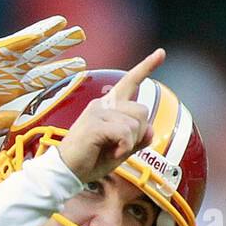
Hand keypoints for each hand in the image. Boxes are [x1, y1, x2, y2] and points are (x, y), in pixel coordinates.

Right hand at [0, 16, 85, 140]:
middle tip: (82, 37)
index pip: (38, 80)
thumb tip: (32, 119)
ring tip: (67, 25)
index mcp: (5, 91)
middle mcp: (3, 75)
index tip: (81, 68)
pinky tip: (40, 31)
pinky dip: (22, 39)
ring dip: (46, 37)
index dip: (58, 73)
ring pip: (26, 48)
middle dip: (59, 49)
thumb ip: (10, 119)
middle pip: (37, 59)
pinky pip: (5, 47)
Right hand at [57, 48, 163, 183]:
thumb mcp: (119, 150)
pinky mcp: (94, 124)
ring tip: (112, 151)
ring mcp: (97, 112)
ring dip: (130, 143)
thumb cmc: (89, 161)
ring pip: (135, 124)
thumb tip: (151, 130)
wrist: (65, 172)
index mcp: (107, 107)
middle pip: (142, 110)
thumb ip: (136, 139)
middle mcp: (101, 104)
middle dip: (139, 133)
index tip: (160, 53)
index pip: (129, 83)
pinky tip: (111, 153)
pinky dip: (124, 148)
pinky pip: (125, 133)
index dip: (146, 68)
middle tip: (121, 147)